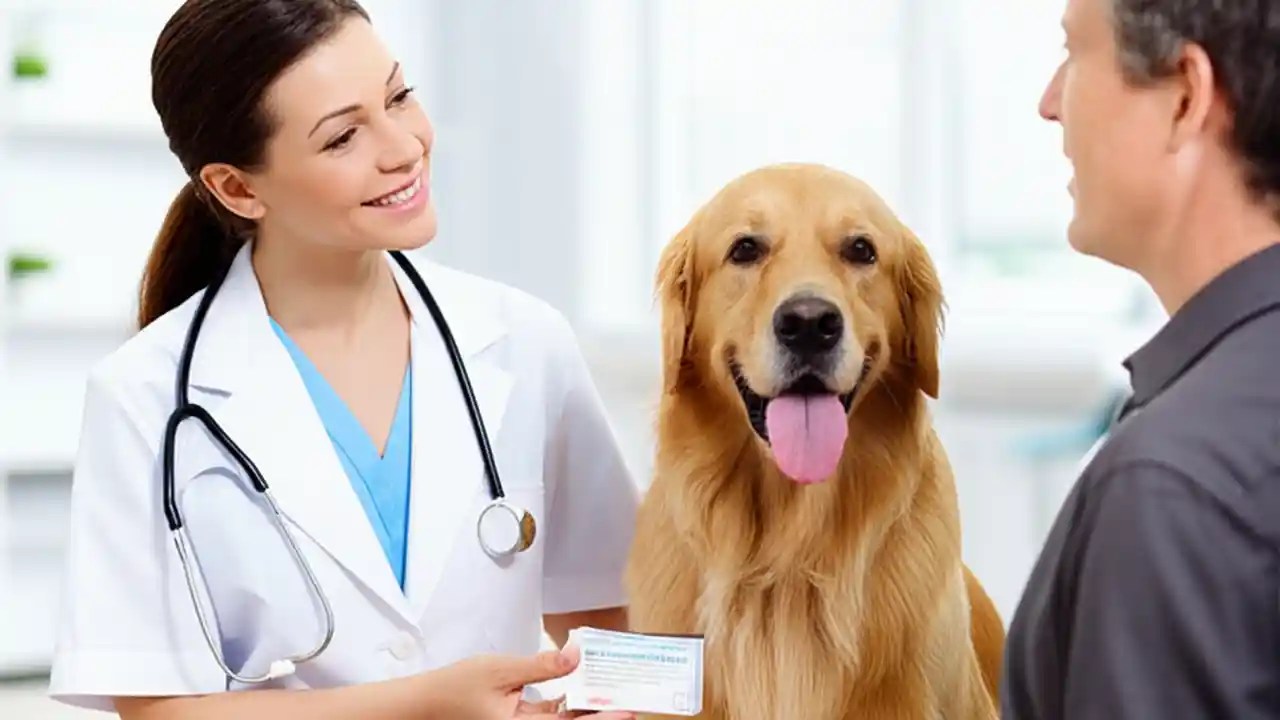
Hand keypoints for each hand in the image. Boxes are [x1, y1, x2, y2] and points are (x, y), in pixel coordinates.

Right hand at [425, 645, 634, 719]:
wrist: (427, 704)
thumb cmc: (456, 689)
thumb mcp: (501, 670)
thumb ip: (540, 665)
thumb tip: (574, 657)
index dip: (602, 719)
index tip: (626, 710)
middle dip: (600, 713)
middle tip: (630, 699)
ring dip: (586, 709)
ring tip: (613, 690)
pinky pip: (552, 718)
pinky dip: (568, 705)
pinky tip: (582, 688)